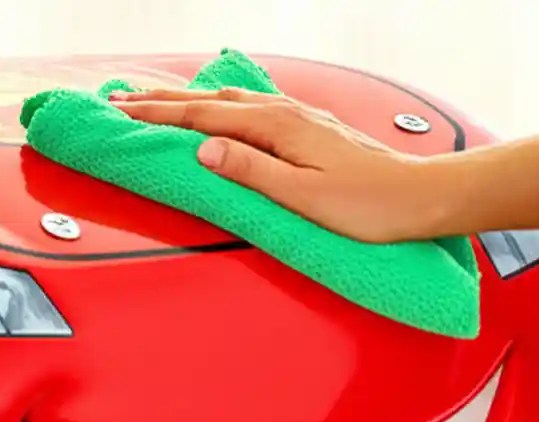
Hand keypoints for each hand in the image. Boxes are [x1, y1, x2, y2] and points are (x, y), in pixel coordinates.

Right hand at [109, 88, 446, 242]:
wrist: (418, 197)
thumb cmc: (365, 205)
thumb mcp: (301, 196)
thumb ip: (251, 170)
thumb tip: (204, 149)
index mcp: (277, 127)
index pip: (202, 116)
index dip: (158, 115)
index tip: (120, 111)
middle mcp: (284, 112)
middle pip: (209, 101)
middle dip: (161, 101)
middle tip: (119, 99)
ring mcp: (296, 117)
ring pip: (227, 100)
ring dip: (187, 100)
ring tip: (155, 101)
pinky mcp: (306, 127)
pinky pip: (248, 106)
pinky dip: (218, 104)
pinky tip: (216, 104)